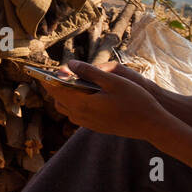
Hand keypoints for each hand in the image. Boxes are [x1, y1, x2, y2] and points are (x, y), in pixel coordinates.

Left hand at [42, 60, 170, 140]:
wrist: (152, 126)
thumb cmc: (136, 101)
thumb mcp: (113, 81)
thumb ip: (90, 72)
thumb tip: (70, 64)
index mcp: (82, 104)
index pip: (55, 90)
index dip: (46, 79)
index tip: (39, 71)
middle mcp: (81, 116)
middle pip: (58, 100)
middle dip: (56, 86)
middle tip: (59, 73)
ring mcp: (88, 124)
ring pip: (67, 109)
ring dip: (66, 95)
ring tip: (72, 81)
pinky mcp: (96, 127)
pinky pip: (78, 114)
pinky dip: (76, 103)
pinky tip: (87, 94)